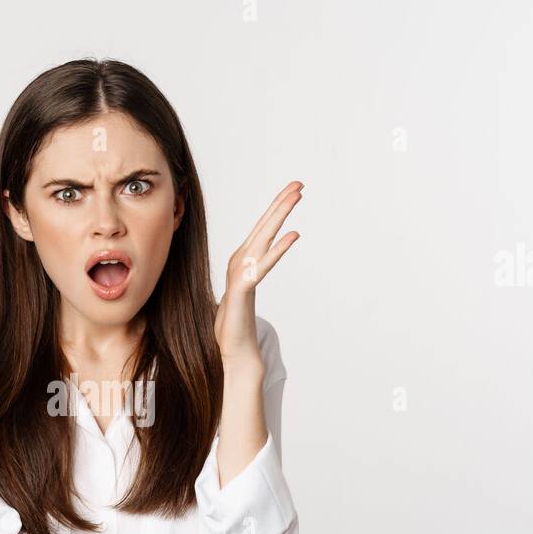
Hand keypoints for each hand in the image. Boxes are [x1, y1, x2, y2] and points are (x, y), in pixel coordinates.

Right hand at [214, 180, 302, 370]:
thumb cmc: (238, 324)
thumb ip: (251, 274)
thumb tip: (256, 265)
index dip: (276, 208)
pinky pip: (263, 265)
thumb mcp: (245, 291)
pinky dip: (278, 250)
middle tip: (299, 182)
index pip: (262, 229)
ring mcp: (240, 274)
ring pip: (263, 238)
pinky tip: (294, 235)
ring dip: (279, 215)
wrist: (233, 350)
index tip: (292, 190)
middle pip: (263, 226)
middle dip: (280, 203)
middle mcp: (240, 262)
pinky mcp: (243, 289)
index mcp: (242, 261)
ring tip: (296, 196)